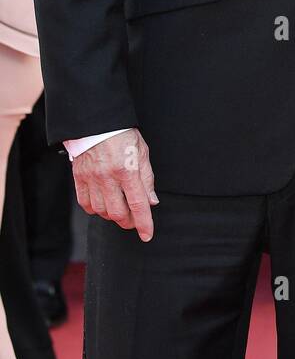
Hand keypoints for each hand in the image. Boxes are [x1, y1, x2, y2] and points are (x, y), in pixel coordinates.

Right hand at [71, 127, 157, 241]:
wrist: (96, 123)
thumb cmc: (122, 135)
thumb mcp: (142, 153)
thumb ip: (147, 179)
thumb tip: (151, 202)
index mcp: (128, 170)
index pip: (138, 204)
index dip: (144, 223)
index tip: (147, 235)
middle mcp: (108, 177)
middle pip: (117, 213)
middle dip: (128, 221)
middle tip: (133, 220)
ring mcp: (91, 178)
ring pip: (101, 211)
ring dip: (112, 215)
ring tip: (119, 209)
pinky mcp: (79, 178)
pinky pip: (85, 203)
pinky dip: (95, 209)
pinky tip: (102, 204)